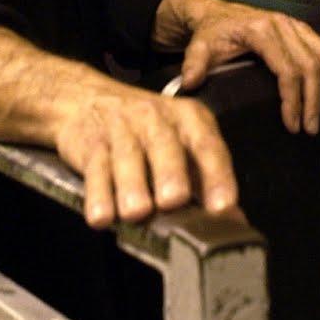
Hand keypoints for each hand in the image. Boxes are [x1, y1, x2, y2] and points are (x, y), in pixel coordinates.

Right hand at [53, 74, 238, 229]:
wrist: (86, 100)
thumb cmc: (143, 130)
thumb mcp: (180, 143)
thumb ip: (204, 180)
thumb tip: (233, 219)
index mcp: (188, 120)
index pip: (207, 146)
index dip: (217, 176)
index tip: (223, 206)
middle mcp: (156, 119)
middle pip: (166, 146)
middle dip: (171, 174)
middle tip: (173, 200)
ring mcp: (121, 128)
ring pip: (127, 157)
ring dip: (132, 187)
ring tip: (136, 212)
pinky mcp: (90, 142)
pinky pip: (95, 169)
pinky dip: (98, 195)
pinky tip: (102, 216)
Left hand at [155, 0, 319, 134]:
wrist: (218, 14)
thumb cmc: (212, 32)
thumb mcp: (200, 46)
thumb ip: (194, 64)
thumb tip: (189, 84)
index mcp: (262, 30)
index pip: (287, 68)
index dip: (293, 99)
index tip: (292, 124)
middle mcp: (285, 25)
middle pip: (311, 65)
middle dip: (314, 101)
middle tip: (311, 129)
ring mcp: (298, 27)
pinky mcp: (305, 32)